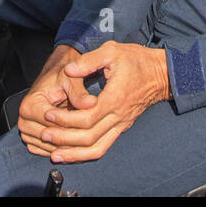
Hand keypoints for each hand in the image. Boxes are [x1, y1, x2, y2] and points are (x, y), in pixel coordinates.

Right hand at [16, 45, 94, 156]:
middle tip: (94, 133)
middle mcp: (24, 120)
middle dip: (74, 137)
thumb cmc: (61, 77)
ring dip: (70, 145)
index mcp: (30, 105)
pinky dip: (63, 149)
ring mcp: (26, 132)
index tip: (93, 123)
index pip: (54, 125)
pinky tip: (77, 139)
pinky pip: (49, 151)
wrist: (54, 79)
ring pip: (52, 148)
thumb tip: (91, 103)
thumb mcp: (71, 80)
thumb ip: (79, 92)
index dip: (75, 125)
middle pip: (53, 138)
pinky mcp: (32, 140)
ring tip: (87, 136)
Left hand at [39, 41, 170, 163]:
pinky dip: (86, 154)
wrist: (161, 74)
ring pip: (96, 148)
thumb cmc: (137, 60)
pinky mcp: (121, 127)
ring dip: (74, 153)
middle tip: (44, 135)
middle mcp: (118, 116)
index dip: (66, 120)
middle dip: (64, 138)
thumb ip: (89, 60)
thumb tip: (69, 69)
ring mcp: (121, 124)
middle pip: (89, 137)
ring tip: (54, 154)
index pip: (87, 118)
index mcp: (115, 98)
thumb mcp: (112, 51)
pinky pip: (103, 147)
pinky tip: (73, 155)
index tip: (48, 115)